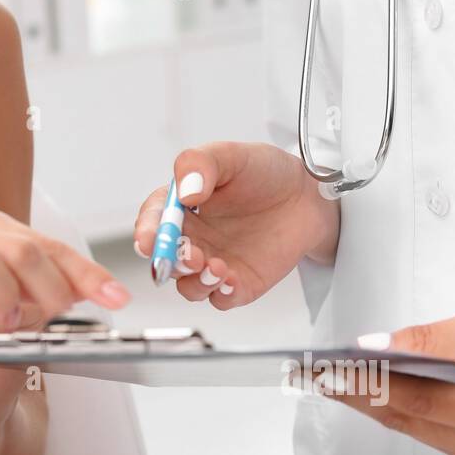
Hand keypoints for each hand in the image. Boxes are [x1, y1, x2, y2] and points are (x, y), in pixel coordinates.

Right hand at [133, 142, 339, 308]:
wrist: (308, 195)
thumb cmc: (266, 173)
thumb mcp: (231, 155)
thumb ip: (201, 164)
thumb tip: (185, 192)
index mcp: (181, 207)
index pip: (153, 222)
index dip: (147, 232)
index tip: (148, 241)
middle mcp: (194, 238)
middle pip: (167, 260)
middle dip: (171, 262)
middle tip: (190, 254)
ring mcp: (214, 263)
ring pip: (189, 286)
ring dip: (195, 282)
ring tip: (215, 267)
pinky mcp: (238, 283)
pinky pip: (222, 299)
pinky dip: (222, 294)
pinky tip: (230, 280)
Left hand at [325, 306, 454, 454]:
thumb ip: (430, 339)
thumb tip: (377, 347)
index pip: (412, 401)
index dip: (364, 385)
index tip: (325, 370)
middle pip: (405, 419)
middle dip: (358, 393)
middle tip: (315, 372)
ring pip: (411, 426)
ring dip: (375, 401)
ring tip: (335, 376)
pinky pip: (426, 428)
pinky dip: (400, 406)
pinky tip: (375, 387)